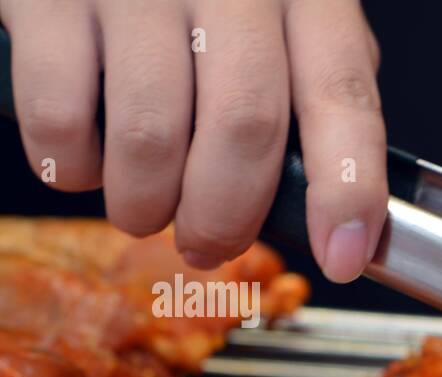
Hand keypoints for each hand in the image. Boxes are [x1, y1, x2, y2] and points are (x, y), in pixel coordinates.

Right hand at [0, 0, 386, 281]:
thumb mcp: (289, 12)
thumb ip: (320, 84)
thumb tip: (346, 201)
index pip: (344, 96)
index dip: (349, 189)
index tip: (342, 257)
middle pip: (245, 128)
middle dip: (227, 218)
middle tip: (207, 245)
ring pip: (151, 135)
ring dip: (145, 205)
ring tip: (142, 209)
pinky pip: (61, 114)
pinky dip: (73, 167)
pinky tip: (85, 161)